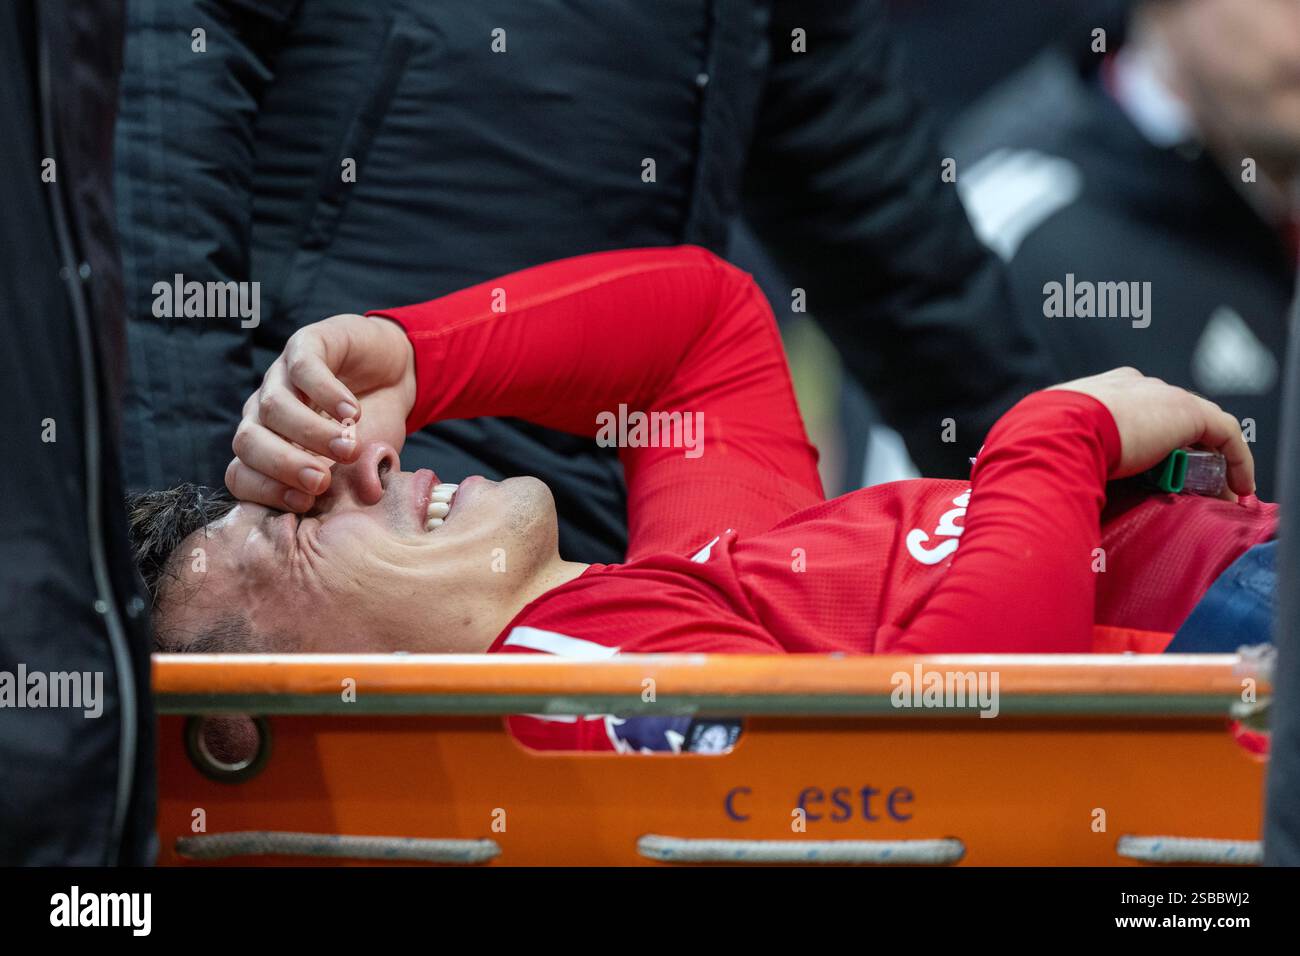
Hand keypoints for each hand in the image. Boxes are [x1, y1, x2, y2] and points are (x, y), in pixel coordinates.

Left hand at [226, 314, 416, 510]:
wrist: (398, 375)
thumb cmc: (375, 427)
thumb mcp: (366, 464)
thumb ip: (359, 482)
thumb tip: (367, 494)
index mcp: (270, 448)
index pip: (241, 475)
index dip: (266, 491)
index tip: (305, 502)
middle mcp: (265, 414)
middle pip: (247, 441)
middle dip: (282, 465)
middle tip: (321, 481)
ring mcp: (282, 376)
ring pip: (273, 406)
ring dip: (310, 433)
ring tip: (350, 448)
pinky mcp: (307, 344)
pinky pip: (303, 368)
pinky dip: (327, 393)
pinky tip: (354, 412)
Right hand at [1049, 367, 1254, 497]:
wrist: (1053, 435)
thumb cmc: (1038, 445)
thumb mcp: (1045, 446)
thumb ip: (1057, 455)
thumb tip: (1043, 484)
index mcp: (1095, 392)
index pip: (1132, 409)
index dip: (1146, 438)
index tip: (1150, 470)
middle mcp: (1130, 386)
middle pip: (1167, 416)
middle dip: (1179, 448)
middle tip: (1184, 484)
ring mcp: (1160, 395)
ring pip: (1197, 426)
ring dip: (1209, 459)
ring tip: (1214, 492)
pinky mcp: (1187, 413)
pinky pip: (1225, 435)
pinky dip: (1237, 460)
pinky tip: (1239, 487)